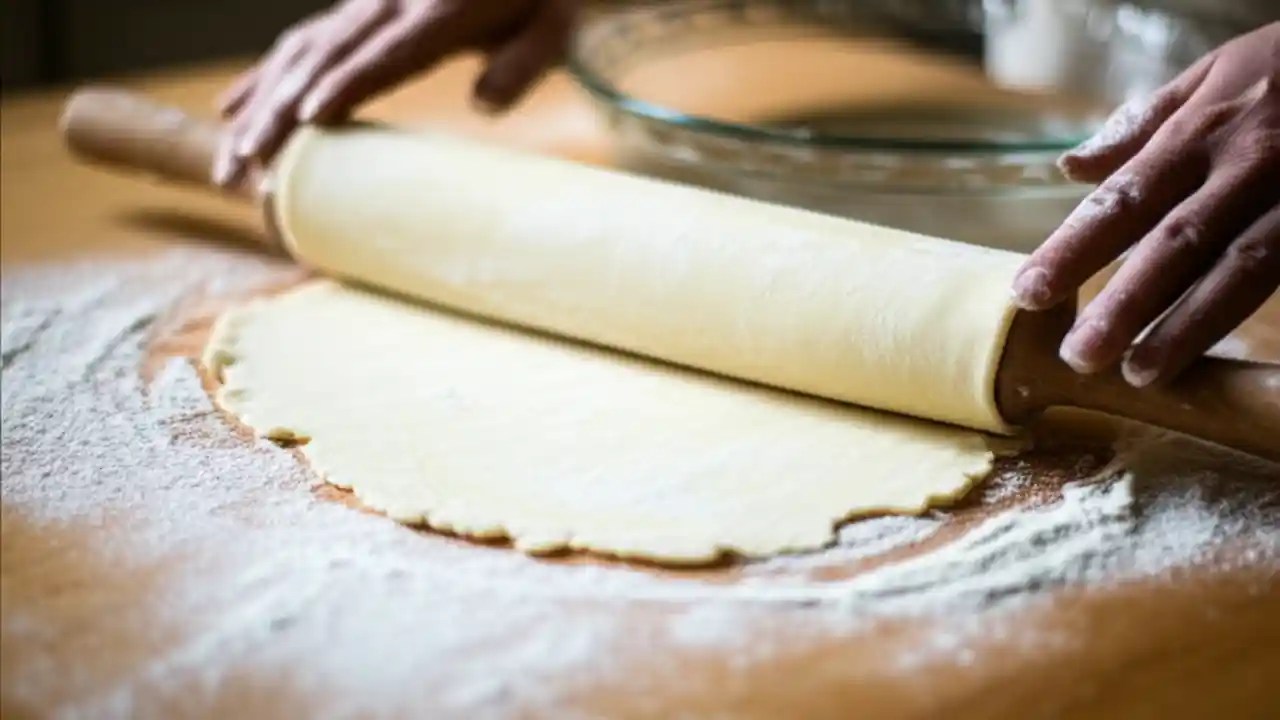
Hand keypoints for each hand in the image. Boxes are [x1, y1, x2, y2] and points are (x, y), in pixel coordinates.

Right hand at [212, 0, 576, 186]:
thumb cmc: (539, 0)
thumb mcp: (551, 30)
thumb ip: (522, 66)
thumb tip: (483, 104)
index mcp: (438, 12)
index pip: (384, 54)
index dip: (344, 84)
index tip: (307, 119)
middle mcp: (389, 3)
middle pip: (322, 60)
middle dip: (276, 116)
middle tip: (243, 169)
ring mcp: (365, 4)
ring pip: (298, 53)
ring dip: (258, 106)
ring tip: (230, 160)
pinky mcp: (354, 10)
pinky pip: (300, 41)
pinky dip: (263, 75)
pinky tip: (232, 108)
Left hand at [1011, 22, 1278, 386]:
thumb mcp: (1213, 74)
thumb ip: (1142, 125)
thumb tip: (1069, 169)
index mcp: (1201, 132)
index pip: (1124, 198)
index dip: (1075, 248)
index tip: (1027, 293)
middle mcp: (1247, 166)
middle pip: (1177, 243)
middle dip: (1126, 303)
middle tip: (1079, 355)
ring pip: (1240, 269)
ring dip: (1188, 326)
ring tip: (1141, 372)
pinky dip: (1254, 312)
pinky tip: (1223, 355)